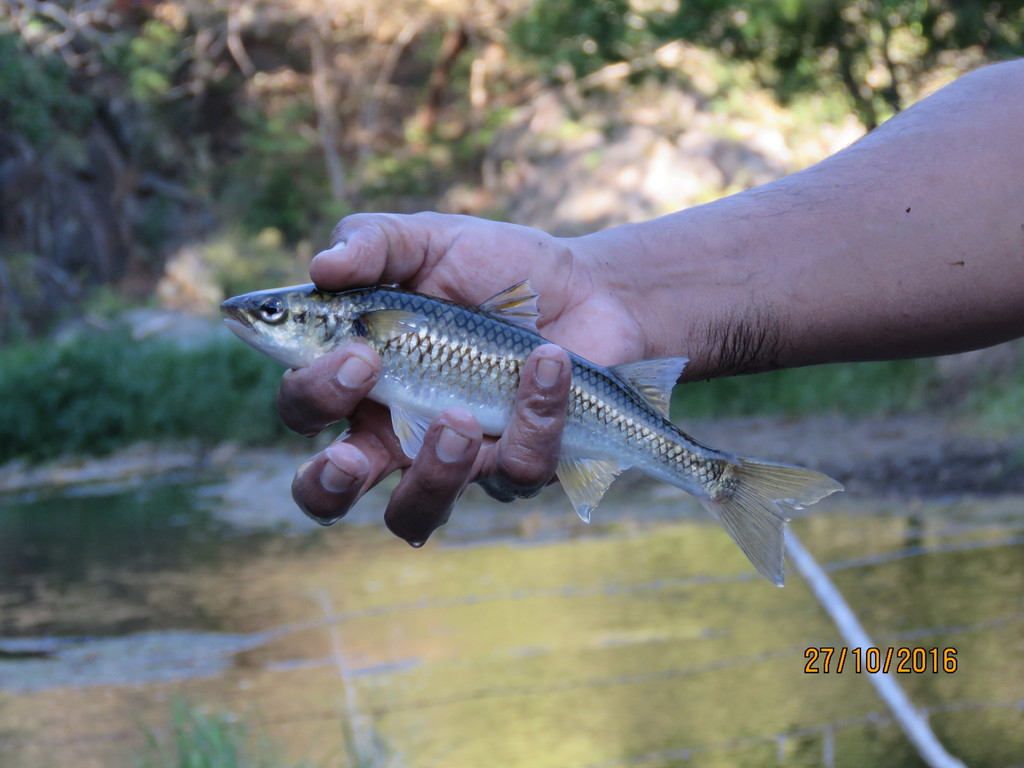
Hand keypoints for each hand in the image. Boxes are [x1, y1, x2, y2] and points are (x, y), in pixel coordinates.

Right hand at [280, 212, 645, 543]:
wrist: (586, 287)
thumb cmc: (493, 267)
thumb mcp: (430, 241)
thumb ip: (373, 242)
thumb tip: (322, 266)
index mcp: (360, 378)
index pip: (302, 406)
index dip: (308, 393)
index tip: (356, 353)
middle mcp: (394, 431)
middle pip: (326, 494)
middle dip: (326, 484)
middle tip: (348, 456)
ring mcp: (455, 458)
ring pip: (415, 515)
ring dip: (432, 474)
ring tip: (458, 419)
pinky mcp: (516, 466)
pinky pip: (516, 469)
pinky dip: (535, 414)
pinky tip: (549, 360)